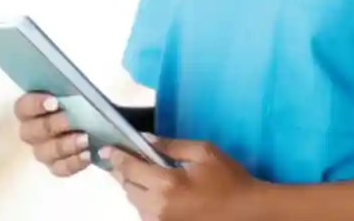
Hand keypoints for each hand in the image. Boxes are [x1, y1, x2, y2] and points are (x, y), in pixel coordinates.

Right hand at [13, 92, 91, 176]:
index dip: (34, 105)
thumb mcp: (80, 91)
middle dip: (51, 125)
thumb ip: (72, 89)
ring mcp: (43, 151)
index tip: (54, 102)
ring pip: (44, 152)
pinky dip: (73, 163)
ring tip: (85, 139)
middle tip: (70, 120)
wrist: (104, 123)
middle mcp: (32, 132)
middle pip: (30, 132)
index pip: (22, 108)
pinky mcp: (56, 166)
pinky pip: (59, 169)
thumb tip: (77, 88)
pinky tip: (88, 155)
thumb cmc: (86, 103)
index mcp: (32, 109)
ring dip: (64, 146)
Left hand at [105, 136, 266, 220]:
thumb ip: (172, 146)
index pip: (130, 168)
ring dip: (136, 188)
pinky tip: (158, 192)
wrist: (247, 212)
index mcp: (166, 184)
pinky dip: (146, 201)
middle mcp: (157, 207)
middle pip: (128, 188)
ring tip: (145, 175)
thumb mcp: (204, 153)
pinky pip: (146, 214)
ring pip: (135, 203)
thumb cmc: (229, 179)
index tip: (106, 149)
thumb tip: (146, 140)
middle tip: (129, 159)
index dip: (117, 157)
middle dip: (127, 172)